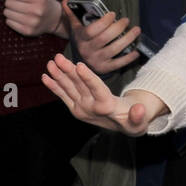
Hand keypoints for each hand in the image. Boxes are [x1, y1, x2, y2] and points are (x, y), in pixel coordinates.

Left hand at [5, 0, 64, 36]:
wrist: (54, 19)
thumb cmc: (45, 2)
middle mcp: (36, 11)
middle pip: (10, 3)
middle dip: (9, 0)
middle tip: (12, 0)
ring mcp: (32, 22)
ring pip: (7, 13)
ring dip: (9, 9)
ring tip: (15, 8)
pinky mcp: (27, 31)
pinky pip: (9, 22)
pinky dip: (10, 18)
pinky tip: (17, 16)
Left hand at [41, 53, 165, 134]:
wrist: (123, 127)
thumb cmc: (133, 121)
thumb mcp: (139, 122)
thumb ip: (139, 116)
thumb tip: (140, 108)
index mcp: (106, 108)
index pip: (97, 89)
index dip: (88, 77)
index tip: (79, 65)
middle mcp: (90, 108)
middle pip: (79, 86)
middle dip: (68, 71)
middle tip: (59, 58)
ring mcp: (81, 108)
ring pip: (69, 89)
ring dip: (59, 75)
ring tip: (50, 63)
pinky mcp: (75, 108)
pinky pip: (63, 96)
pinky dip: (54, 86)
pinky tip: (45, 77)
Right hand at [64, 1, 140, 73]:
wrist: (79, 62)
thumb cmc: (82, 40)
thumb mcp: (75, 28)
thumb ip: (72, 14)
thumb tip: (65, 1)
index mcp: (81, 39)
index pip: (92, 30)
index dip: (104, 22)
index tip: (113, 14)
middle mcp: (88, 50)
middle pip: (105, 38)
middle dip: (118, 28)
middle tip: (126, 20)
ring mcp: (96, 61)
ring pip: (114, 50)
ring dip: (127, 39)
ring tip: (136, 30)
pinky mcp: (105, 69)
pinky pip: (119, 63)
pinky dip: (129, 57)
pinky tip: (137, 50)